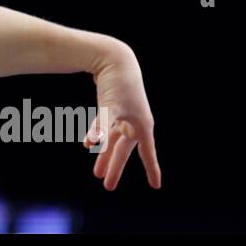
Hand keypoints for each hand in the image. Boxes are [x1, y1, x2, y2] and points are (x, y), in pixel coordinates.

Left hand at [83, 43, 161, 190]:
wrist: (115, 58)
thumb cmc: (118, 83)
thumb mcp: (110, 107)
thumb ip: (101, 126)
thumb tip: (91, 144)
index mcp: (141, 125)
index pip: (147, 153)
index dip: (151, 170)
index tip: (156, 187)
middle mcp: (135, 122)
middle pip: (124, 151)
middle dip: (115, 168)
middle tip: (107, 186)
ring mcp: (125, 115)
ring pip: (114, 141)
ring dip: (105, 156)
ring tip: (97, 173)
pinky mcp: (114, 108)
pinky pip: (108, 128)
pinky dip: (99, 136)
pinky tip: (88, 144)